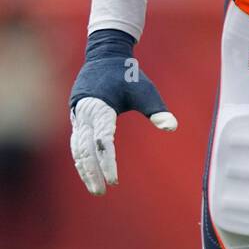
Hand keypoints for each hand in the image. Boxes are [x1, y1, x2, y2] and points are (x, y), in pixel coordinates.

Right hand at [69, 30, 176, 194]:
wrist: (105, 56)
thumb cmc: (128, 75)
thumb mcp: (145, 91)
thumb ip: (156, 110)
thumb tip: (172, 127)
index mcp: (100, 107)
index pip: (102, 142)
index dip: (107, 162)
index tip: (114, 180)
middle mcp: (85, 113)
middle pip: (84, 149)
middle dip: (91, 171)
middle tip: (101, 191)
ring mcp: (77, 115)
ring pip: (76, 148)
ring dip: (84, 168)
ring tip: (95, 188)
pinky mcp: (76, 117)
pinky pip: (76, 142)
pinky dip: (81, 159)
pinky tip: (89, 173)